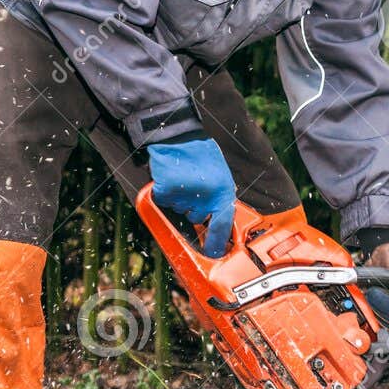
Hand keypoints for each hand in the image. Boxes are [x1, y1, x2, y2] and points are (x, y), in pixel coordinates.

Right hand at [147, 138, 236, 257]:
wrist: (179, 135)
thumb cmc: (201, 155)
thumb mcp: (221, 176)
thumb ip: (219, 198)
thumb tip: (219, 224)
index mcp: (223, 193)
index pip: (222, 226)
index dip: (216, 242)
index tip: (213, 252)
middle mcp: (206, 197)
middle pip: (196, 218)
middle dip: (193, 209)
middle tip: (193, 189)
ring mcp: (186, 195)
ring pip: (180, 210)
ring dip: (180, 200)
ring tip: (184, 179)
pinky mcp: (167, 190)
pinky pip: (165, 202)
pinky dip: (165, 193)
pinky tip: (171, 179)